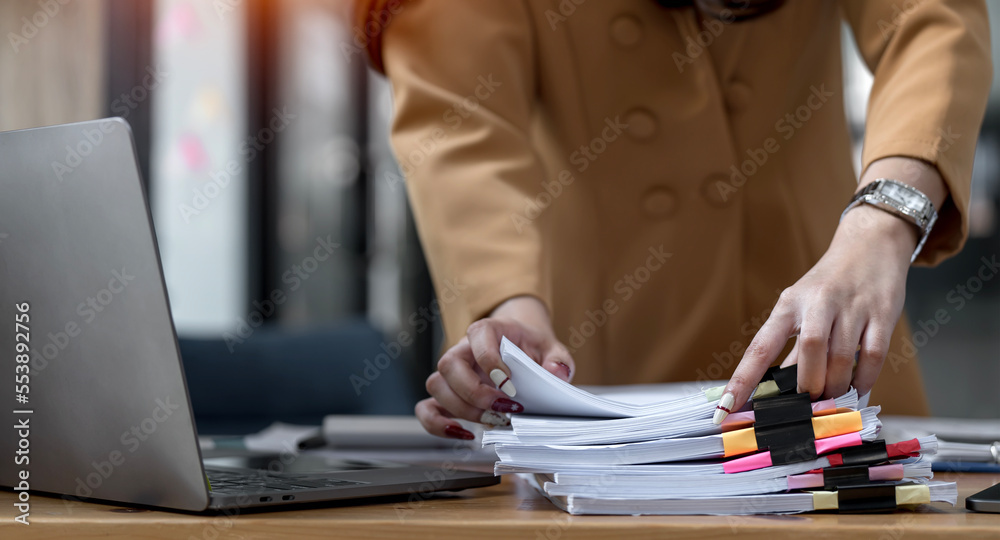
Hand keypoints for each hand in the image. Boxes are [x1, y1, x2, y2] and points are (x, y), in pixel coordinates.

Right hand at [415, 296, 574, 438]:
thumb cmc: (531, 348)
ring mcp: (452, 373)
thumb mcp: (551, 348)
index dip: (489, 359)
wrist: (521, 348)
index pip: (477, 335)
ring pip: (437, 386)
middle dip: (474, 392)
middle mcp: (463, 349)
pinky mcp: (449, 395)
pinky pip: (427, 408)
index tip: (509, 382)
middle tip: (503, 406)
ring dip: (462, 408)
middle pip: (449, 365)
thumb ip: (558, 359)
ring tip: (493, 420)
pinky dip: (438, 424)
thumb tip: (556, 373)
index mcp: (488, 330)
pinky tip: (464, 433)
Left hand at [715, 205, 913, 422]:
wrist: (870, 245)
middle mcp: (818, 303)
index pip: (760, 347)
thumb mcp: (802, 309)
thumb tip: (777, 391)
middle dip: (807, 385)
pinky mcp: (882, 313)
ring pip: (840, 356)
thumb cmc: (829, 285)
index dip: (742, 380)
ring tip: (832, 401)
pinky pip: (872, 356)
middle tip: (808, 405)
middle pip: (809, 350)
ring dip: (835, 387)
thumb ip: (794, 349)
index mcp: (789, 304)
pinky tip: (857, 392)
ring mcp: (852, 307)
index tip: (726, 407)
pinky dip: (863, 380)